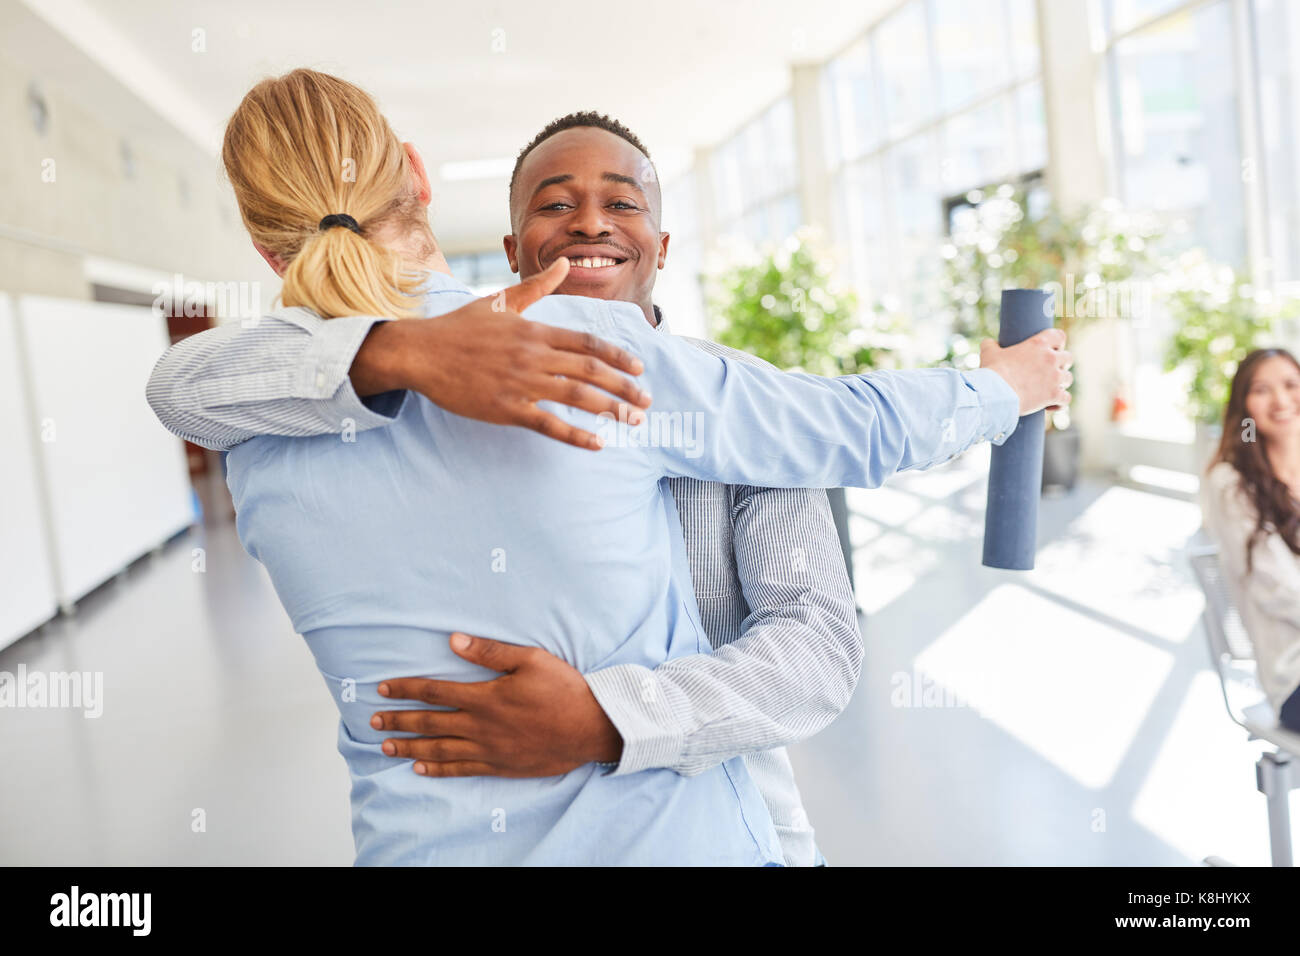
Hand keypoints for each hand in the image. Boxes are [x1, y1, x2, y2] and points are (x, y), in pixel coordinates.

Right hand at [350, 258, 651, 450]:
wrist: (421, 353)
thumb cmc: (460, 327)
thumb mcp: (500, 301)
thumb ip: (538, 287)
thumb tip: (564, 262)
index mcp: (535, 331)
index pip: (587, 343)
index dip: (617, 356)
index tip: (638, 368)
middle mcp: (534, 356)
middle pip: (591, 370)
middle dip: (624, 387)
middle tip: (646, 401)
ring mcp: (521, 384)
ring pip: (576, 397)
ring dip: (610, 410)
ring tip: (632, 421)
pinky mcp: (506, 409)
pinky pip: (548, 424)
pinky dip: (575, 435)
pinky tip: (596, 444)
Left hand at [370, 633, 623, 777]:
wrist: (590, 728)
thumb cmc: (563, 690)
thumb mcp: (530, 660)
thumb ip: (490, 652)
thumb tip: (454, 639)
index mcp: (485, 697)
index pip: (436, 692)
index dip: (407, 689)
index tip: (383, 688)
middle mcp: (481, 726)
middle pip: (430, 723)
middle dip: (399, 720)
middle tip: (373, 720)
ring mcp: (489, 749)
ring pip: (440, 749)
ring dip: (410, 747)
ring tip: (386, 747)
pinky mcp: (500, 766)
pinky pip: (461, 769)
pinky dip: (438, 770)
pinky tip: (421, 769)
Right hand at [978, 328, 1072, 415]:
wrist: (995, 394)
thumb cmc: (992, 372)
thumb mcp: (988, 353)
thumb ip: (991, 345)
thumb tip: (989, 343)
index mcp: (1038, 344)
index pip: (1059, 336)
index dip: (1058, 342)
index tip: (1053, 349)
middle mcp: (1051, 358)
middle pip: (1068, 358)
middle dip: (1062, 364)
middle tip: (1051, 370)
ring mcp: (1054, 378)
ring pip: (1068, 378)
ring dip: (1061, 383)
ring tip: (1050, 388)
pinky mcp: (1054, 395)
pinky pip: (1066, 399)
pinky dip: (1060, 403)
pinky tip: (1051, 406)